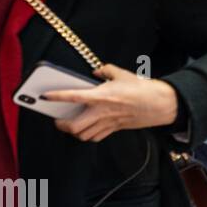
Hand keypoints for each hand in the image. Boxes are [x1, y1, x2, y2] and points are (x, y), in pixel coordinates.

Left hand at [46, 64, 179, 141]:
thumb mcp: (123, 74)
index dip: (56, 96)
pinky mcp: (115, 128)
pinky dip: (88, 135)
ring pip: (83, 135)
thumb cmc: (143, 89)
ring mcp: (108, 122)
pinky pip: (96, 137)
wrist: (161, 104)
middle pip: (73, 126)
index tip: (45, 96)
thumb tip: (97, 72)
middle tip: (58, 118)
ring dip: (73, 132)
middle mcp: (102, 111)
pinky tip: (87, 128)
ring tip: (70, 125)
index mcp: (101, 95)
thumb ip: (106, 70)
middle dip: (62, 124)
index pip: (73, 96)